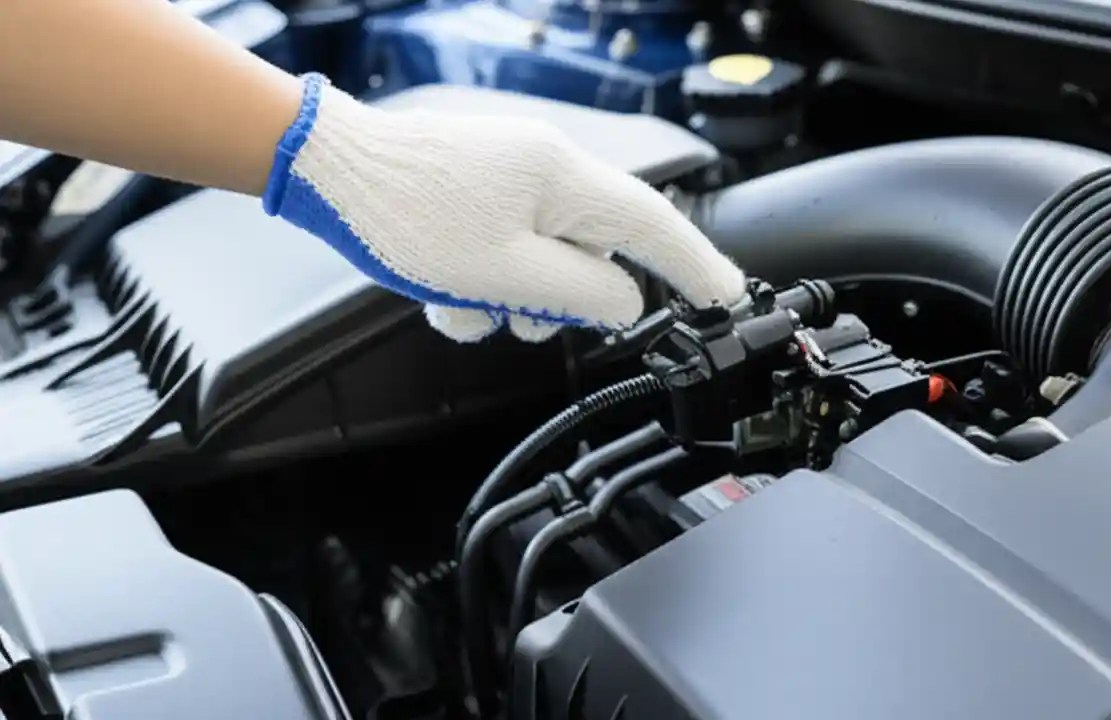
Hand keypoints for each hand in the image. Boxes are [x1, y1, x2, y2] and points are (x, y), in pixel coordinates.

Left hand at [263, 74, 746, 341]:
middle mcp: (544, 171)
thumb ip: (582, 294)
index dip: (697, 269)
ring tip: (460, 299)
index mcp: (564, 178)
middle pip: (592, 254)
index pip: (657, 227)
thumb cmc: (402, 214)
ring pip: (541, 264)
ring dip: (508, 299)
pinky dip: (478, 285)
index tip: (726, 300)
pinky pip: (502, 255)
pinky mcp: (474, 195)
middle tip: (521, 314)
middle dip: (557, 299)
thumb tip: (625, 303)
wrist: (322, 172)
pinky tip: (440, 291)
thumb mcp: (505, 274)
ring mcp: (507, 180)